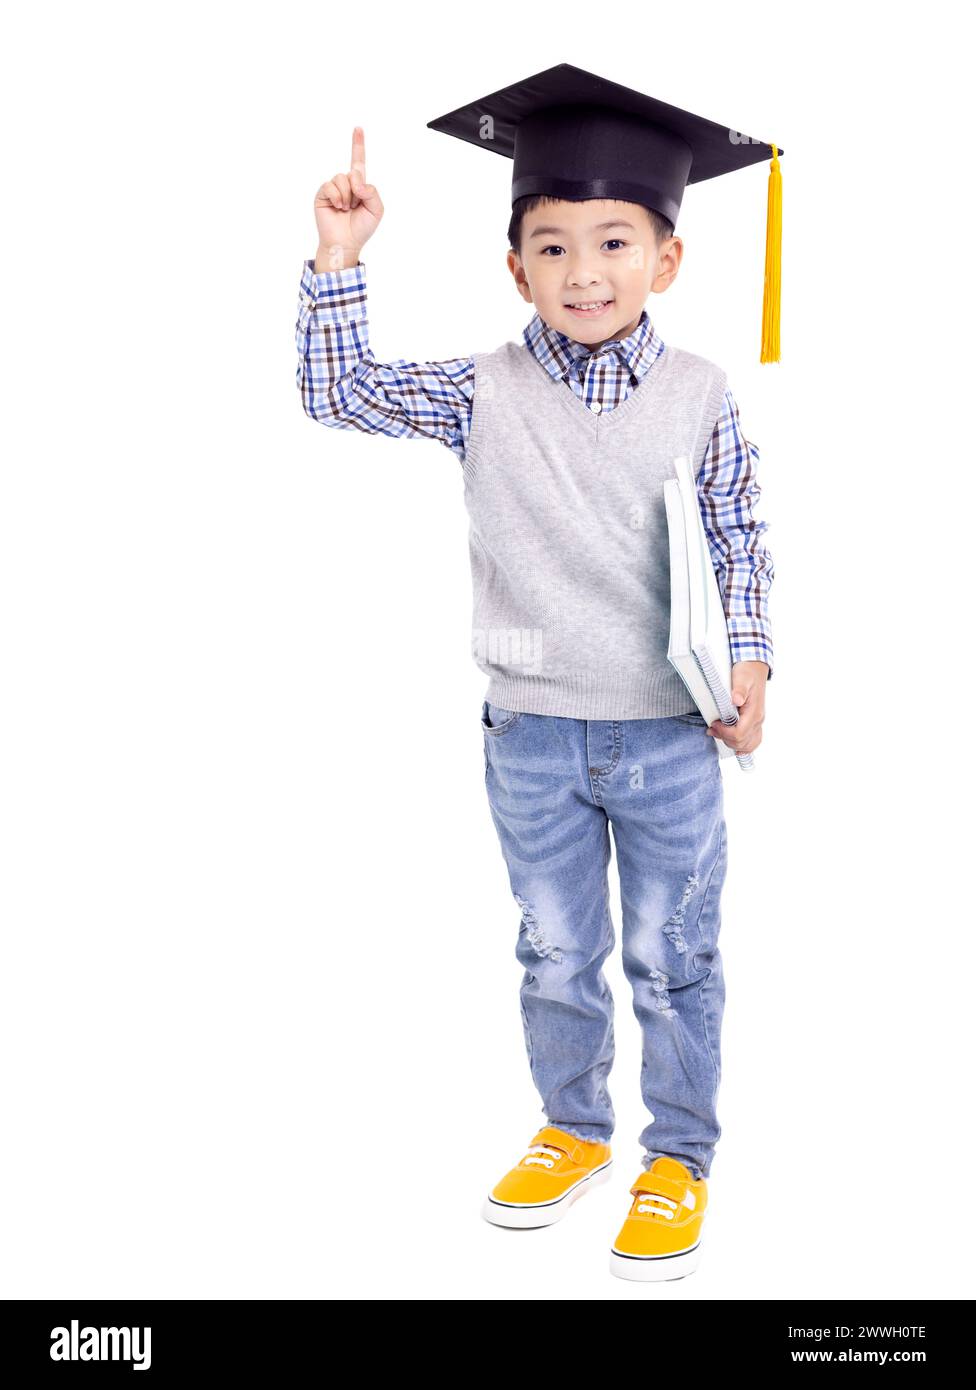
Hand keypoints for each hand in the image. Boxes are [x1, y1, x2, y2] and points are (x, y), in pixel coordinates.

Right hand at [313, 126, 384, 266]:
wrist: (345, 243)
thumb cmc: (361, 228)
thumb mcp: (376, 210)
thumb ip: (372, 191)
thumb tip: (357, 183)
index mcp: (359, 186)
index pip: (358, 162)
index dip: (358, 145)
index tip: (358, 128)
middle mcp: (346, 184)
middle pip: (354, 172)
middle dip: (358, 188)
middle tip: (355, 205)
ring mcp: (333, 188)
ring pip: (342, 178)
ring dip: (347, 196)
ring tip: (345, 209)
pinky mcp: (322, 193)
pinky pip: (330, 185)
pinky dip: (337, 197)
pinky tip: (338, 207)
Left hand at [706, 662, 767, 755]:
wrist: (755, 667)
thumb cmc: (748, 672)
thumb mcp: (741, 677)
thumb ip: (739, 690)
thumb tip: (736, 700)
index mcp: (754, 712)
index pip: (739, 734)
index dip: (724, 732)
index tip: (714, 724)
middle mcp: (758, 720)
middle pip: (742, 743)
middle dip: (725, 738)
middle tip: (712, 729)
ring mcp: (758, 722)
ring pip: (748, 745)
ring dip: (732, 743)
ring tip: (719, 733)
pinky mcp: (755, 722)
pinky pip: (752, 741)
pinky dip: (741, 744)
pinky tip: (731, 740)